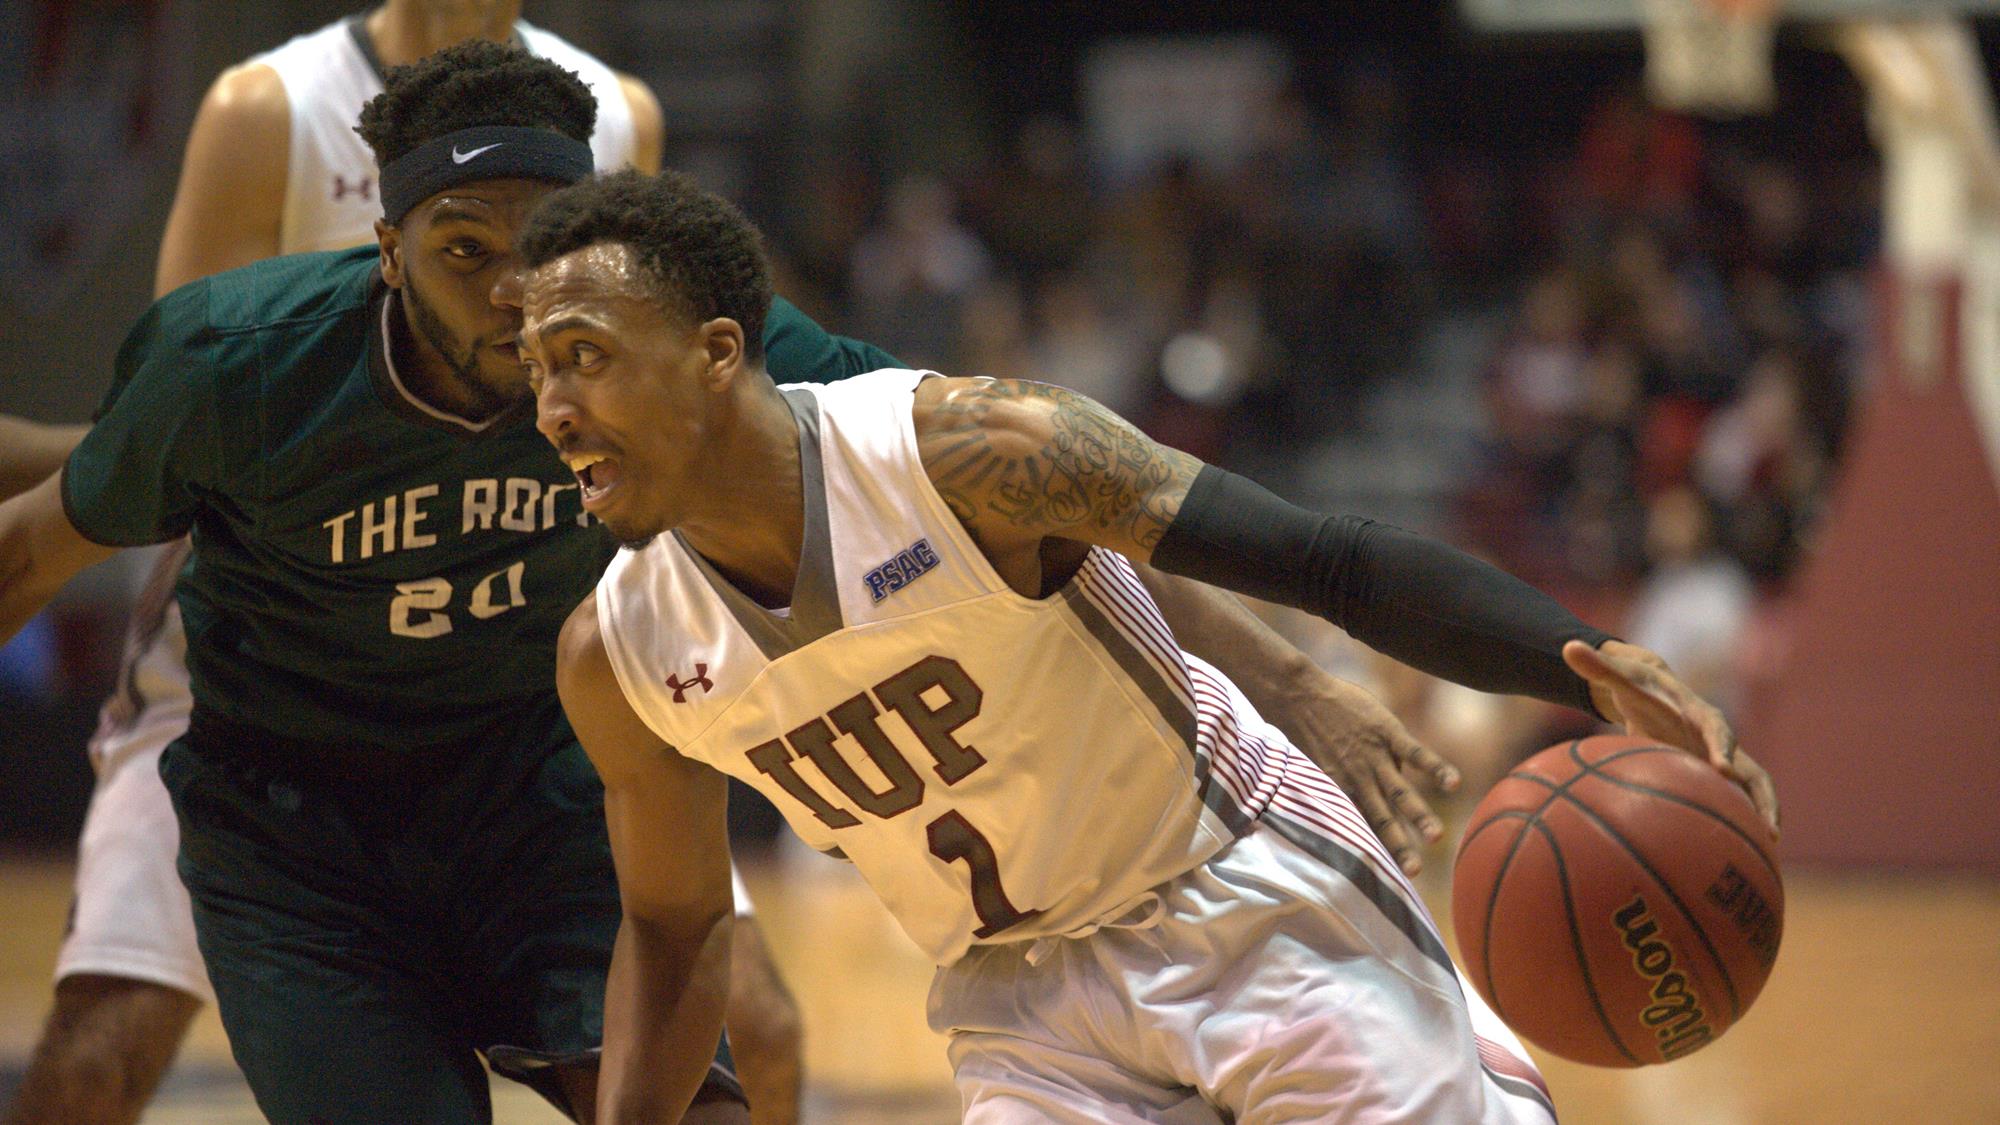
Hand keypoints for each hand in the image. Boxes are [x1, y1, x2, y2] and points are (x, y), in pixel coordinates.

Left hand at [1269, 672, 1460, 875]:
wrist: (1297, 695)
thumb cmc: (1301, 730)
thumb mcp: (1314, 768)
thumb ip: (1335, 786)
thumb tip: (1352, 803)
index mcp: (1341, 792)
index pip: (1363, 828)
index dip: (1376, 852)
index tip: (1389, 877)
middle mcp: (1358, 780)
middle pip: (1382, 820)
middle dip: (1399, 847)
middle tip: (1413, 873)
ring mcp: (1374, 757)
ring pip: (1400, 793)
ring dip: (1419, 815)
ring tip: (1436, 837)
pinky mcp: (1386, 733)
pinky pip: (1416, 753)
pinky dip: (1435, 768)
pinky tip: (1454, 784)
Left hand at [1563, 639, 1779, 837]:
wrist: (1657, 693)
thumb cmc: (1639, 687)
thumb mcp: (1620, 677)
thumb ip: (1597, 666)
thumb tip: (1568, 646)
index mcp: (1698, 714)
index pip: (1716, 727)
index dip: (1722, 746)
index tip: (1722, 768)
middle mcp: (1718, 739)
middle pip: (1752, 767)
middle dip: (1761, 795)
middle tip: (1768, 827)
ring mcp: (1721, 758)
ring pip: (1754, 788)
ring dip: (1764, 814)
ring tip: (1768, 847)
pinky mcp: (1716, 775)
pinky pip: (1736, 799)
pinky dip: (1742, 821)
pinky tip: (1740, 850)